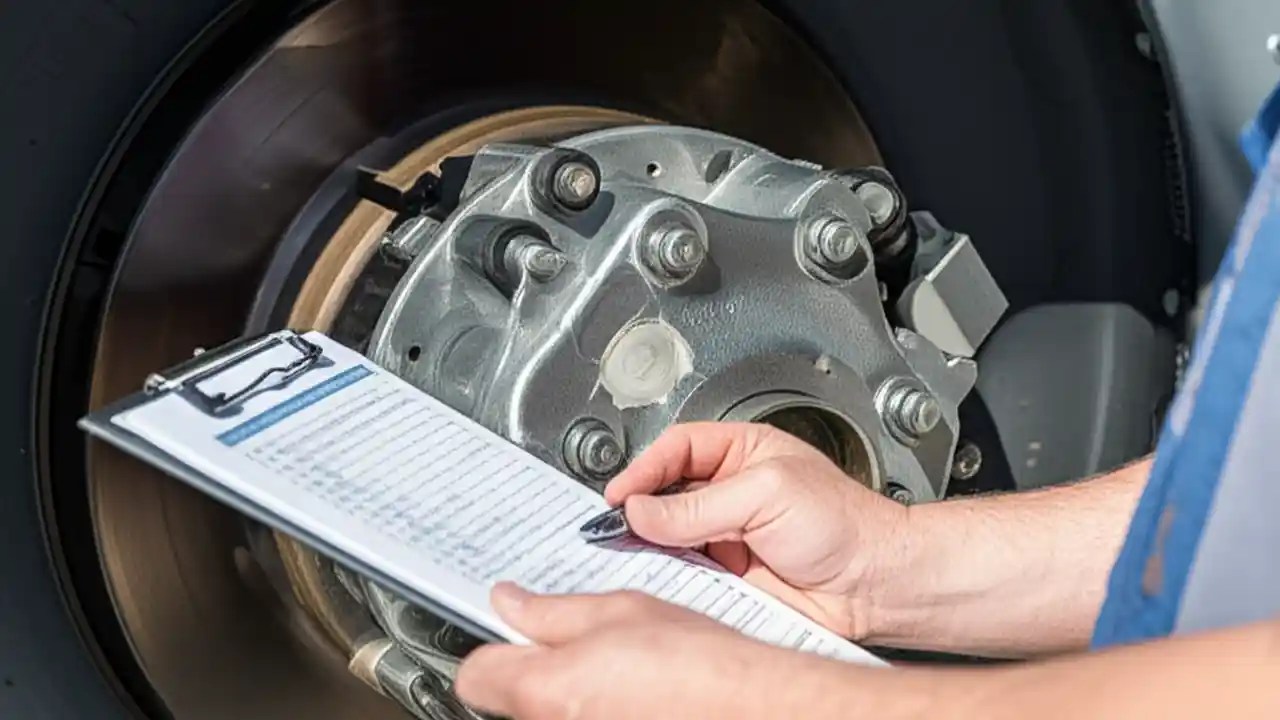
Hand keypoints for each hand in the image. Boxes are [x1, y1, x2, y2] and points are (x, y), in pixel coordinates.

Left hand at [455, 583, 851, 719]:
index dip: (492, 649)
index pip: (475, 674)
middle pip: (513, 698)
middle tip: (574, 645)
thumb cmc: (699, 664)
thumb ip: (553, 611)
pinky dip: (603, 707)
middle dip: (537, 669)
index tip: (510, 635)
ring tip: (618, 668)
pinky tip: (636, 693)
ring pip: (552, 712)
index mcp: (547, 689)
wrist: (755, 707)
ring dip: (573, 691)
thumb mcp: (621, 610)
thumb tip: (511, 601)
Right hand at [603, 422, 907, 638]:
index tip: (620, 493)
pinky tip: (664, 576)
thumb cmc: (847, 525)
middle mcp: (730, 492)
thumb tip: (642, 511)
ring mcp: (726, 535)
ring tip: (637, 549)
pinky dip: (668, 577)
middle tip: (618, 524)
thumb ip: (700, 504)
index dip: (644, 468)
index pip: (677, 449)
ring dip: (651, 545)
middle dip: (641, 508)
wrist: (876, 586)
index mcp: (742, 453)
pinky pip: (685, 575)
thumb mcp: (767, 494)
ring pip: (669, 537)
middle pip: (665, 493)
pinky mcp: (727, 577)